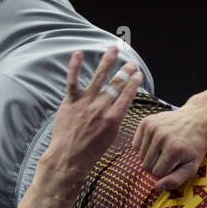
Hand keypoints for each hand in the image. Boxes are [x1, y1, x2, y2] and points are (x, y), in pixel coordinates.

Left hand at [44, 45, 142, 185]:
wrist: (68, 158)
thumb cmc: (90, 152)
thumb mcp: (110, 138)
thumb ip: (115, 119)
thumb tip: (120, 106)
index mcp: (114, 118)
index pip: (127, 95)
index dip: (134, 83)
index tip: (138, 75)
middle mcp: (101, 108)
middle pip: (117, 84)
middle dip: (126, 71)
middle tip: (131, 63)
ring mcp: (86, 103)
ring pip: (99, 77)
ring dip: (108, 61)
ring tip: (114, 49)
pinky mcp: (71, 102)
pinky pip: (73, 81)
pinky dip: (75, 66)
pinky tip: (78, 53)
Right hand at [131, 99, 206, 190]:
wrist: (197, 120)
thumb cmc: (195, 147)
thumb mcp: (191, 166)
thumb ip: (175, 180)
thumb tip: (156, 188)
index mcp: (173, 149)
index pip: (156, 174)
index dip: (165, 173)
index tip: (175, 164)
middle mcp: (161, 136)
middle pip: (146, 165)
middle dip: (156, 166)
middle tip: (169, 157)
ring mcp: (152, 127)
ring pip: (140, 156)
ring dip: (150, 156)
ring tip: (163, 149)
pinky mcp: (146, 122)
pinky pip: (135, 144)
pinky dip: (143, 146)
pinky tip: (156, 142)